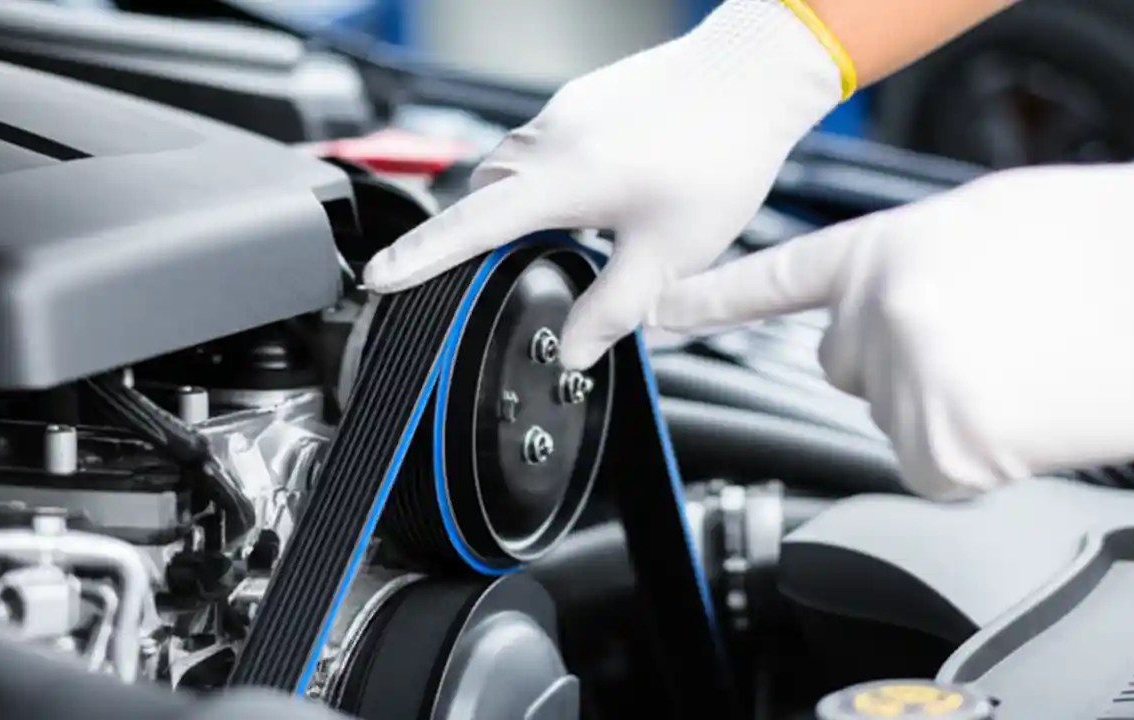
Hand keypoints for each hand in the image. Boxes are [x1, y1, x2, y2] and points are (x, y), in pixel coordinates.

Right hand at [363, 0, 847, 369]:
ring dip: (518, 208)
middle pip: (481, 197)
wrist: (756, 71)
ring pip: (511, 169)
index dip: (418, 260)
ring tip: (570, 237)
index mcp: (558, 179)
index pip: (466, 228)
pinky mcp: (582, 100)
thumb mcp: (668, 254)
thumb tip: (576, 350)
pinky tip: (599, 194)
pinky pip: (540, 145)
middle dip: (475, 238)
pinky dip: (547, 178)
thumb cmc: (720, 153)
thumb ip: (614, 308)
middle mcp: (547, 139)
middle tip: (488, 277)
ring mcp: (563, 112)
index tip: (377, 279)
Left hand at [650, 163, 1133, 498]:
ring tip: (1023, 366)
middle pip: (846, 368)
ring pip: (895, 422)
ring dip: (948, 407)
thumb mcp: (984, 225)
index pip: (774, 281)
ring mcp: (906, 382)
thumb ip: (911, 270)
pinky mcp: (945, 447)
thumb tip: (889, 312)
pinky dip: (976, 455)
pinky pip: (934, 470)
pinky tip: (1026, 410)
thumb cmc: (1106, 247)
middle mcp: (878, 313)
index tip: (657, 311)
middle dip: (899, 363)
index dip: (710, 299)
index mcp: (886, 249)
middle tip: (982, 339)